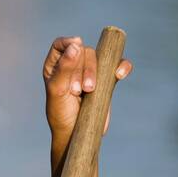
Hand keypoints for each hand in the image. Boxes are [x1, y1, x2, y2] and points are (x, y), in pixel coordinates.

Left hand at [43, 36, 132, 166]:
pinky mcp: (107, 80)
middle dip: (83, 68)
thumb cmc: (61, 113)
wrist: (76, 134)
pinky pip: (118, 65)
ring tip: (90, 90)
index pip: (61, 45)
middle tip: (79, 90)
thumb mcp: (57, 91)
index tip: (75, 47)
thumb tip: (77, 45)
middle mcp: (73, 65)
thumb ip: (64, 68)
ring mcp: (91, 72)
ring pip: (99, 56)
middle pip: (82, 51)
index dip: (68, 42)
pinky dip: (122, 66)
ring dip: (96, 71)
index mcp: (56, 66)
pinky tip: (120, 73)